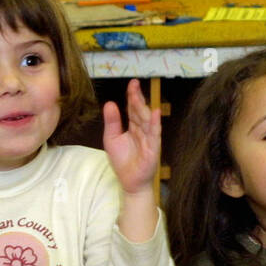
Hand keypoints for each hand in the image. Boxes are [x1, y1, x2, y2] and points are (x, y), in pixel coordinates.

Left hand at [103, 78, 161, 194]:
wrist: (130, 182)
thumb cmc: (123, 161)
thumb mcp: (111, 138)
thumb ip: (112, 122)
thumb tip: (109, 103)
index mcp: (133, 127)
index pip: (133, 108)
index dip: (133, 96)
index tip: (132, 83)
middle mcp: (143, 130)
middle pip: (141, 111)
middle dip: (138, 98)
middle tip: (134, 85)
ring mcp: (149, 139)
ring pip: (147, 120)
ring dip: (144, 108)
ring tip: (138, 96)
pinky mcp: (153, 149)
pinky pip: (155, 134)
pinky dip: (155, 123)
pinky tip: (155, 113)